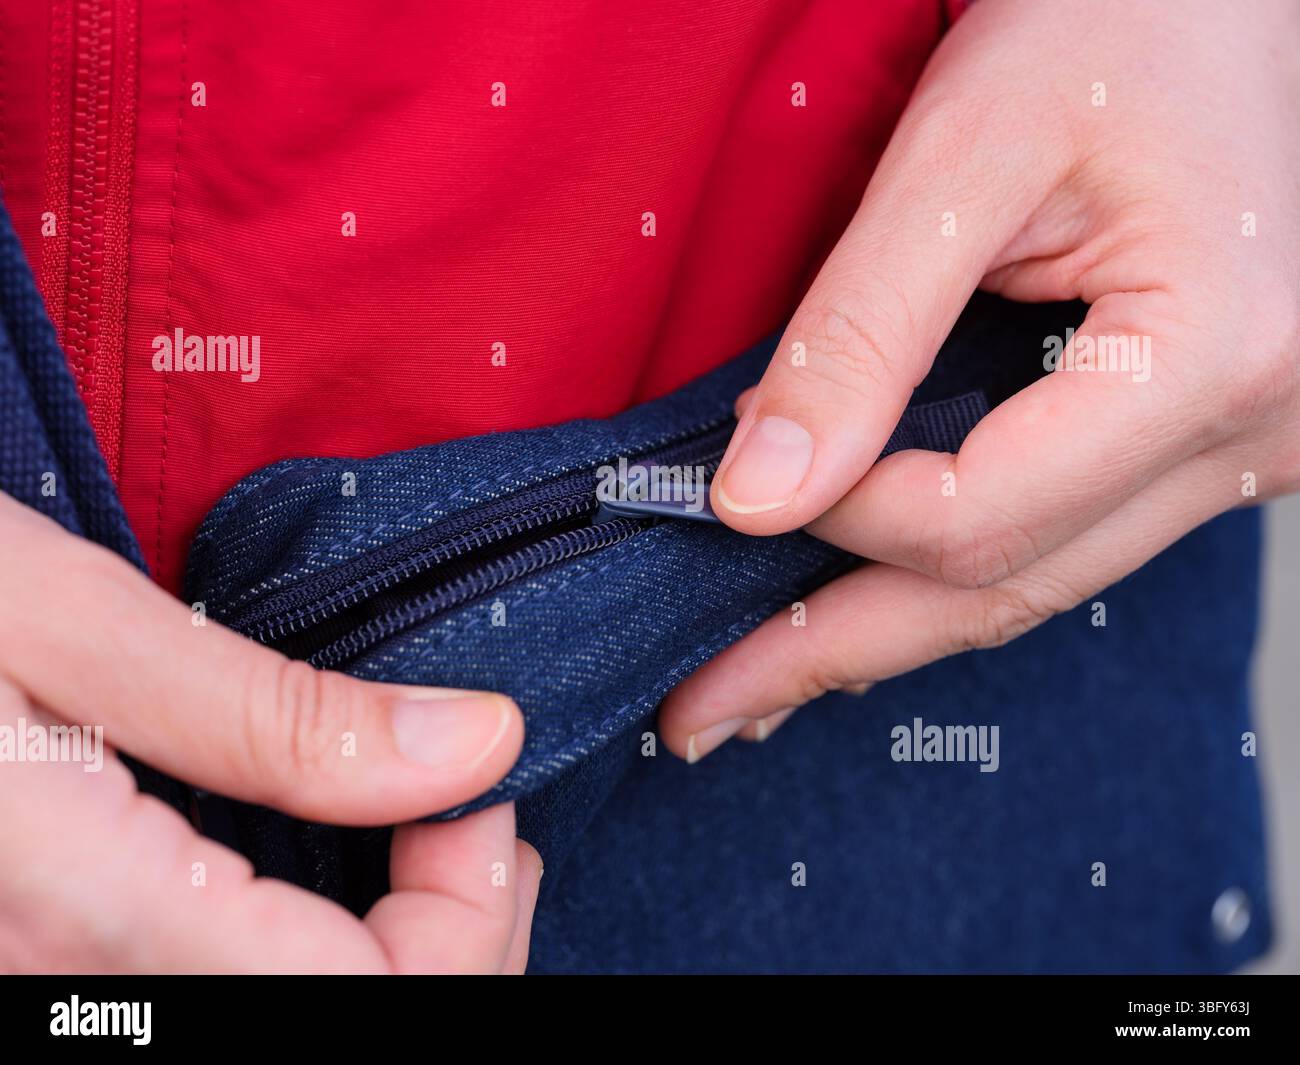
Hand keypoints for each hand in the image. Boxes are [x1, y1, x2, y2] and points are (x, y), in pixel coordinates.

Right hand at [0, 492, 537, 972]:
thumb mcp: (67, 627)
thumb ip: (276, 715)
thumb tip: (477, 745)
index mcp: (79, 916)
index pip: (358, 1001)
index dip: (466, 910)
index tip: (482, 784)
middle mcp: (62, 998)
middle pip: (342, 1029)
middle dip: (458, 939)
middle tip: (481, 813)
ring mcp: (48, 992)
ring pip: (293, 1017)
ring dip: (404, 951)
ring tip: (438, 836)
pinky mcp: (46, 962)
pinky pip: (227, 985)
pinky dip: (326, 945)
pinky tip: (344, 861)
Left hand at [661, 0, 1299, 761]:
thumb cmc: (1114, 22)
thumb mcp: (961, 154)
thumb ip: (858, 333)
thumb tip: (756, 498)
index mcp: (1210, 357)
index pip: (977, 516)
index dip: (838, 519)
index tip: (731, 495)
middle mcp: (1257, 433)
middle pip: (1005, 591)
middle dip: (833, 651)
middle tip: (702, 712)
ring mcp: (1244, 449)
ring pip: (1034, 586)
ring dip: (884, 633)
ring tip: (759, 682)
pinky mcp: (1200, 439)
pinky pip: (1062, 539)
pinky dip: (947, 573)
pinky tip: (862, 604)